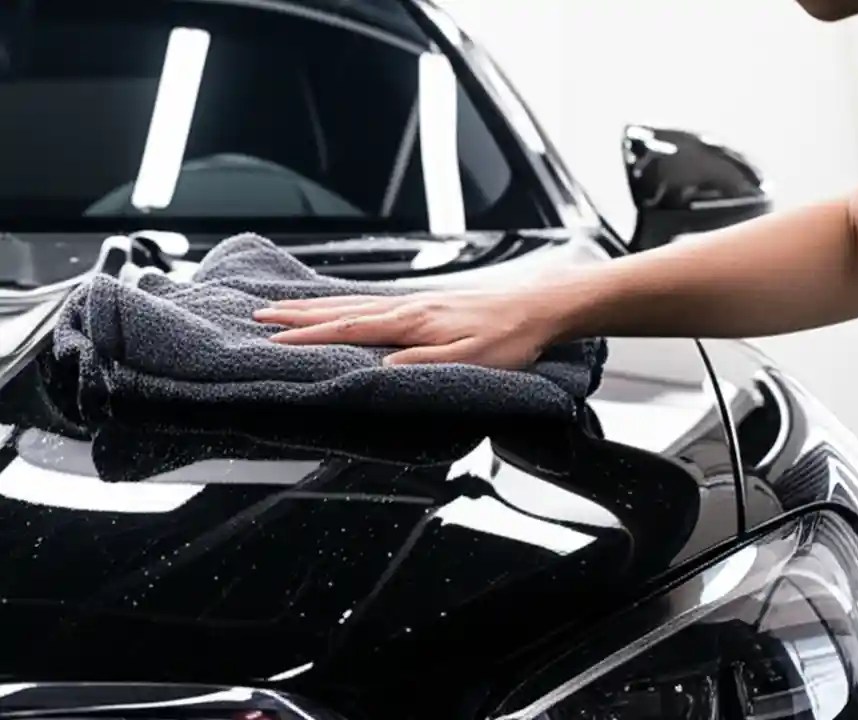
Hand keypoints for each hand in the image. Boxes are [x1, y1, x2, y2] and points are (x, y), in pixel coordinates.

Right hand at [252, 291, 555, 366]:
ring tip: (284, 308)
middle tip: (259, 316)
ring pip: (354, 303)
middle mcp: (408, 307)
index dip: (309, 337)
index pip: (349, 329)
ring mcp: (416, 303)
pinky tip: (340, 306)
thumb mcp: (471, 362)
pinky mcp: (426, 305)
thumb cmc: (510, 340)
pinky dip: (345, 303)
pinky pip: (372, 302)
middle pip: (342, 310)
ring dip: (316, 307)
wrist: (539, 309)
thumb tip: (382, 369)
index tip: (273, 340)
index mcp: (413, 323)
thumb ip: (425, 365)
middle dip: (299, 315)